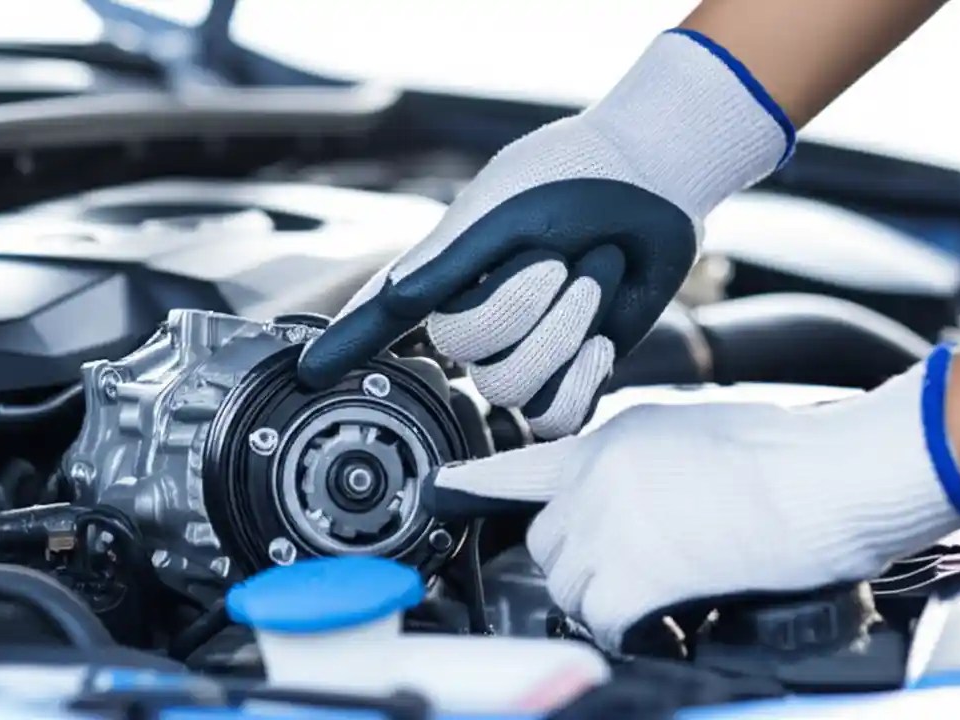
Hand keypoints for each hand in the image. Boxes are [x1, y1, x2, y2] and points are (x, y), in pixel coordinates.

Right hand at [298, 30, 793, 438]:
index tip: (309, 372)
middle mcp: (474, 323)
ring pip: (513, 388)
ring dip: (566, 325)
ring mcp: (522, 355)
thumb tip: (399, 297)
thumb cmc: (569, 178)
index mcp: (445, 277)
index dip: (346, 345)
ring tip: (591, 273)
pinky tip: (600, 339)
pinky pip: (557, 417)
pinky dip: (584, 377)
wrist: (651, 183)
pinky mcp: (569, 378)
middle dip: (525, 302)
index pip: (383, 318)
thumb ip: (448, 260)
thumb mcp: (501, 210)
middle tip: (560, 256)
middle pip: (467, 354)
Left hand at [431, 363, 959, 650]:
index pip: (522, 465)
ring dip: (606, 602)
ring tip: (660, 595)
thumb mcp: (697, 435)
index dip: (477, 482)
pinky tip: (667, 618)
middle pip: (546, 543)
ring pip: (568, 588)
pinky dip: (630, 630)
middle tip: (630, 574)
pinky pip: (602, 621)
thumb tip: (634, 505)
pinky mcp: (634, 575)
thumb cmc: (792, 455)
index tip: (441, 489)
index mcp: (613, 440)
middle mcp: (597, 479)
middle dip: (579, 566)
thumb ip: (644, 466)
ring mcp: (609, 526)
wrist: (832, 474)